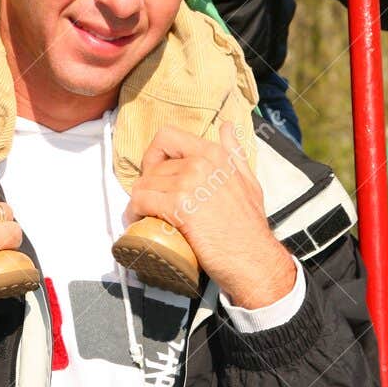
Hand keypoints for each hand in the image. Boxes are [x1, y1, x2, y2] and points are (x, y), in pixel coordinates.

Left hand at [126, 122, 296, 308]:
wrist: (254, 259)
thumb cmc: (250, 227)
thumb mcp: (249, 181)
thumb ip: (235, 153)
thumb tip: (227, 127)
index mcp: (214, 154)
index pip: (167, 136)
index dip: (154, 155)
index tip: (155, 174)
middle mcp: (201, 163)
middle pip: (152, 167)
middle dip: (147, 186)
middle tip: (150, 205)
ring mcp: (189, 183)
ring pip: (143, 184)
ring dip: (139, 202)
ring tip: (144, 216)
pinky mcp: (179, 206)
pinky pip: (141, 201)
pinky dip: (134, 212)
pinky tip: (140, 223)